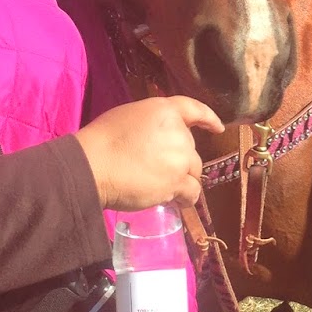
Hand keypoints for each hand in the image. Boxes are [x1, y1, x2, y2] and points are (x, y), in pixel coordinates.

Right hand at [74, 95, 223, 209]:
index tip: (218, 128)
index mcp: (165, 111)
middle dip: (180, 159)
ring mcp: (180, 158)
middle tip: (156, 168)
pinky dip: (186, 198)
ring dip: (183, 178)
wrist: (93, 165)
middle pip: (191, 149)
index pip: (194, 110)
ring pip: (194, 171)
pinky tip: (177, 201)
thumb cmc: (102, 140)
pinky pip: (192, 192)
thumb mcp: (129, 117)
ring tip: (163, 186)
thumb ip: (153, 125)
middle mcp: (179, 133)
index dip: (209, 118)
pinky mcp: (177, 182)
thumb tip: (158, 139)